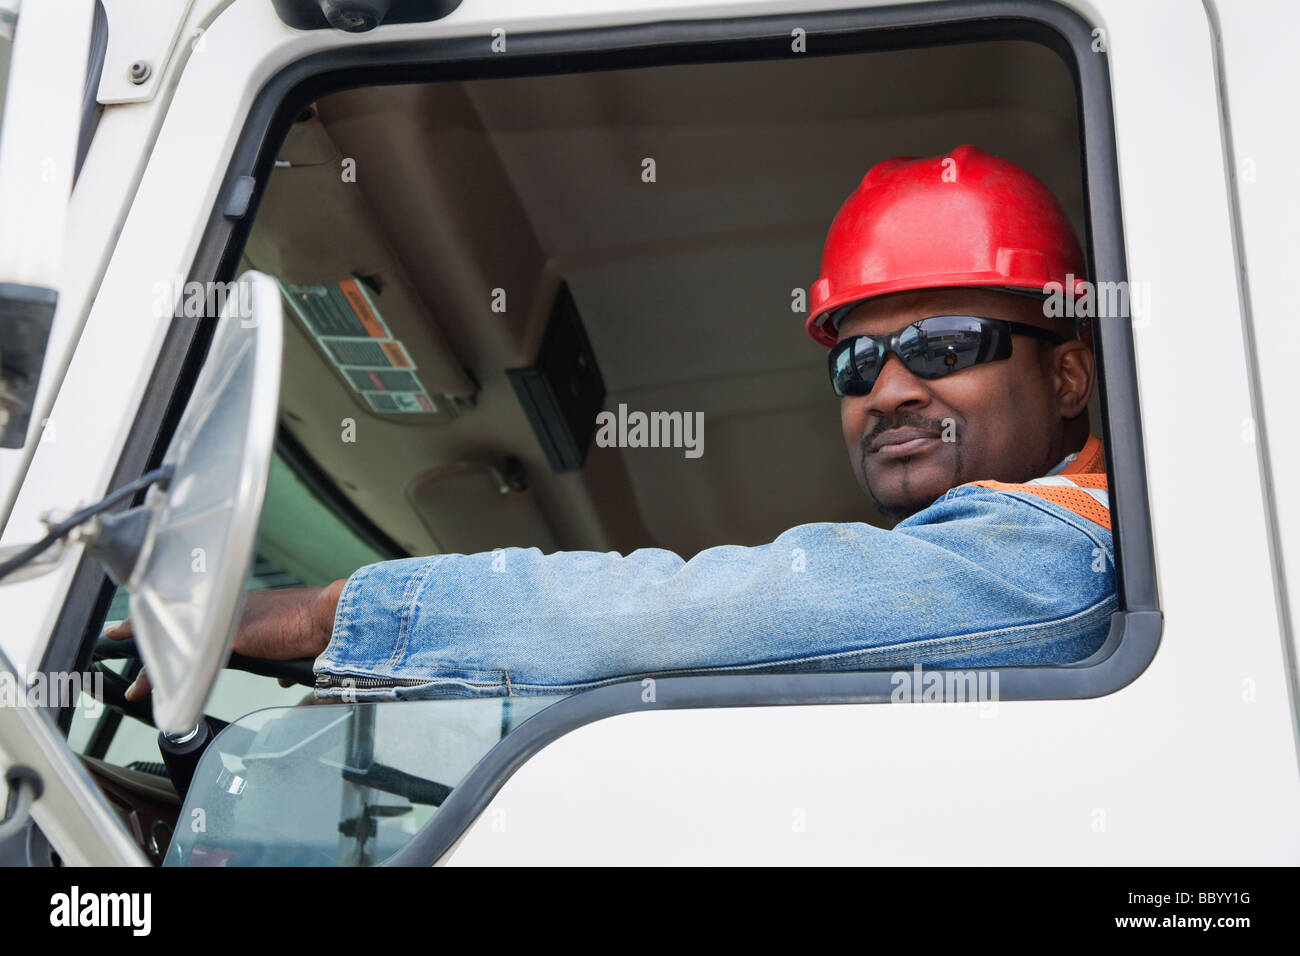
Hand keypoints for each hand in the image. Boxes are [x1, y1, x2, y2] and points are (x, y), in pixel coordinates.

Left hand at [104, 578, 346, 702]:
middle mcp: (235, 611)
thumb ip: (283, 659)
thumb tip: (280, 676)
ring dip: (149, 653)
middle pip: (183, 622)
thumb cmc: (323, 628)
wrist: (335, 617)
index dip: (184, 625)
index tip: (165, 631)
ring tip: (124, 662)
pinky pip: (186, 659)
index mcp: (251, 610)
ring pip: (178, 639)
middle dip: (150, 630)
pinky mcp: (231, 637)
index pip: (207, 618)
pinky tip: (144, 686)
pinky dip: (162, 673)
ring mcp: (231, 621)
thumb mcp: (296, 644)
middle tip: (118, 634)